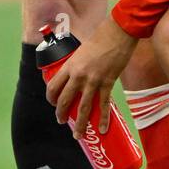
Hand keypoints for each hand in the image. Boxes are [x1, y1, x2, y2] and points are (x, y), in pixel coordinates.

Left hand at [45, 19, 137, 138]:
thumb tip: (77, 76)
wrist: (117, 33)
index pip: (53, 87)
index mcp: (69, 66)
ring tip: (77, 135)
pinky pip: (103, 105)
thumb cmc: (100, 38)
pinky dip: (102, 119)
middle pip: (64, 100)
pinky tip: (101, 129)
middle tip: (61, 121)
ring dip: (79, 124)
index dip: (51, 98)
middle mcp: (78, 76)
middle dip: (61, 114)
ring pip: (83, 108)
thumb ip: (77, 65)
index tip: (52, 104)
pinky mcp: (108, 83)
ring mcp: (93, 81)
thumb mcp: (81, 51)